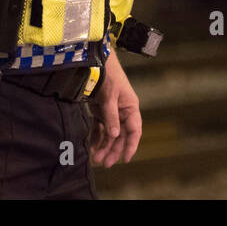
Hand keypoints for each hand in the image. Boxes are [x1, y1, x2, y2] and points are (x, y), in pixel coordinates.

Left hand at [89, 48, 140, 167]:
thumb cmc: (108, 76)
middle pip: (121, 136)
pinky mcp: (101, 110)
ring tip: (96, 159)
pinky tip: (92, 146)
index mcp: (131, 108)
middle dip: (114, 150)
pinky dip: (97, 137)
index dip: (131, 146)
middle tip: (105, 163)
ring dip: (104, 146)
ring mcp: (112, 112)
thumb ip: (111, 116)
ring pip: (110, 134)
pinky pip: (101, 128)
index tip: (125, 159)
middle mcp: (123, 112)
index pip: (134, 131)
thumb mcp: (109, 96)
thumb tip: (114, 135)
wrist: (96, 62)